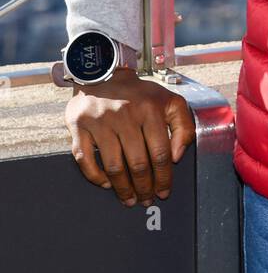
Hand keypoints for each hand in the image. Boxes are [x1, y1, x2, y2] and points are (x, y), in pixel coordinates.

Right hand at [64, 68, 195, 208]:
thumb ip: (183, 126)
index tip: (164, 191)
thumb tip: (177, 156)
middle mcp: (125, 115)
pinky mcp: (79, 125)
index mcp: (150, 109)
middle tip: (146, 199)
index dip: (164, 177)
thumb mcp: (169, 101)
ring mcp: (100, 121)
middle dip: (144, 187)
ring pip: (113, 166)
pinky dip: (95, 176)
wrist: (103, 72)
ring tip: (129, 199)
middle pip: (137, 164)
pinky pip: (84, 159)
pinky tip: (106, 184)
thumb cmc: (139, 93)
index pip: (160, 153)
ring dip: (123, 188)